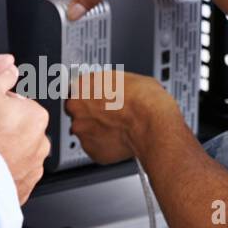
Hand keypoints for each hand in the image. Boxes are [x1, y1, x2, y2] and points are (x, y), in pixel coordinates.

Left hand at [65, 71, 180, 164]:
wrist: (151, 122)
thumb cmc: (143, 99)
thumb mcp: (125, 78)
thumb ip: (109, 86)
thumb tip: (114, 89)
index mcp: (82, 85)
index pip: (77, 90)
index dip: (90, 97)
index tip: (99, 100)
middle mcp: (76, 107)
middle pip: (78, 112)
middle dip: (91, 115)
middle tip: (110, 116)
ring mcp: (81, 130)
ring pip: (86, 132)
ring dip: (97, 132)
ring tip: (118, 129)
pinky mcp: (90, 149)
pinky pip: (94, 147)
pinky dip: (104, 146)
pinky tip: (119, 140)